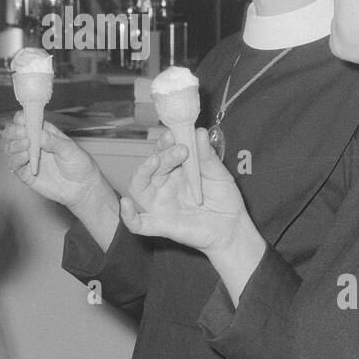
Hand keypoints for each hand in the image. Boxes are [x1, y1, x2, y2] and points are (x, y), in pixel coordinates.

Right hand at [2, 112, 107, 209]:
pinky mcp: (25, 174)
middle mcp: (33, 144)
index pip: (26, 121)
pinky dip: (15, 160)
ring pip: (10, 148)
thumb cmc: (78, 164)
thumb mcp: (69, 149)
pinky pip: (13, 165)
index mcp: (43, 133)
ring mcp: (28, 159)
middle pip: (12, 134)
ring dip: (14, 145)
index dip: (21, 119)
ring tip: (26, 145)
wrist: (82, 187)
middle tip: (22, 133)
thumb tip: (39, 134)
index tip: (22, 120)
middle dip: (13, 131)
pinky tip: (25, 157)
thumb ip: (54, 141)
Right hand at [120, 128, 249, 252]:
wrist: (233, 227)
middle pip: (152, 167)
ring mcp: (160, 205)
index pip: (162, 152)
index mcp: (175, 170)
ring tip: (154, 160)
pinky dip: (128, 216)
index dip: (164, 142)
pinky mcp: (161, 225)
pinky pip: (138, 224)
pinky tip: (126, 204)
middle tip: (182, 149)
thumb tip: (200, 132)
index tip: (173, 134)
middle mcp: (163, 186)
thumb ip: (207, 156)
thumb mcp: (218, 174)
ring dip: (142, 172)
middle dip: (163, 155)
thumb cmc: (224, 199)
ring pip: (139, 188)